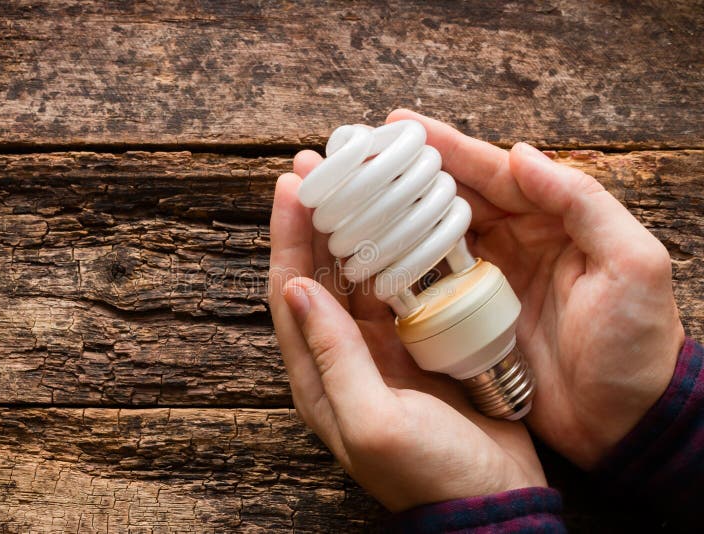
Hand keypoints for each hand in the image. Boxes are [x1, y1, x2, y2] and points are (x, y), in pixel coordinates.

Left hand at [268, 157, 546, 511]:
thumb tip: (298, 288)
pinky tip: (402, 221)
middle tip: (320, 165)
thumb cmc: (431, 476)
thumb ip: (335, 358)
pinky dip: (396, 252)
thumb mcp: (375, 424)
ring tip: (356, 179)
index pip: (290, 291)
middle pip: (319, 274)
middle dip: (316, 220)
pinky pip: (400, 287)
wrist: (490, 504)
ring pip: (359, 274)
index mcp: (319, 375)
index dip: (287, 236)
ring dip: (353, 228)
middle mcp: (343, 355)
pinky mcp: (420, 345)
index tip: (290, 184)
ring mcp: (382, 348)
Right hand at [386, 109, 685, 468]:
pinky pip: (429, 283)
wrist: (624, 423)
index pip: (492, 173)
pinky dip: (400, 266)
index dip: (445, 148)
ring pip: (433, 237)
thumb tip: (522, 155)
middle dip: (405, 174)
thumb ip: (584, 204)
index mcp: (552, 220)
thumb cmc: (638, 345)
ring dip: (394, 215)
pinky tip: (368, 253)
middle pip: (451, 199)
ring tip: (351, 195)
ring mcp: (489, 281)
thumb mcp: (634, 265)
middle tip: (358, 155)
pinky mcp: (471, 318)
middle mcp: (515, 243)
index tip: (397, 126)